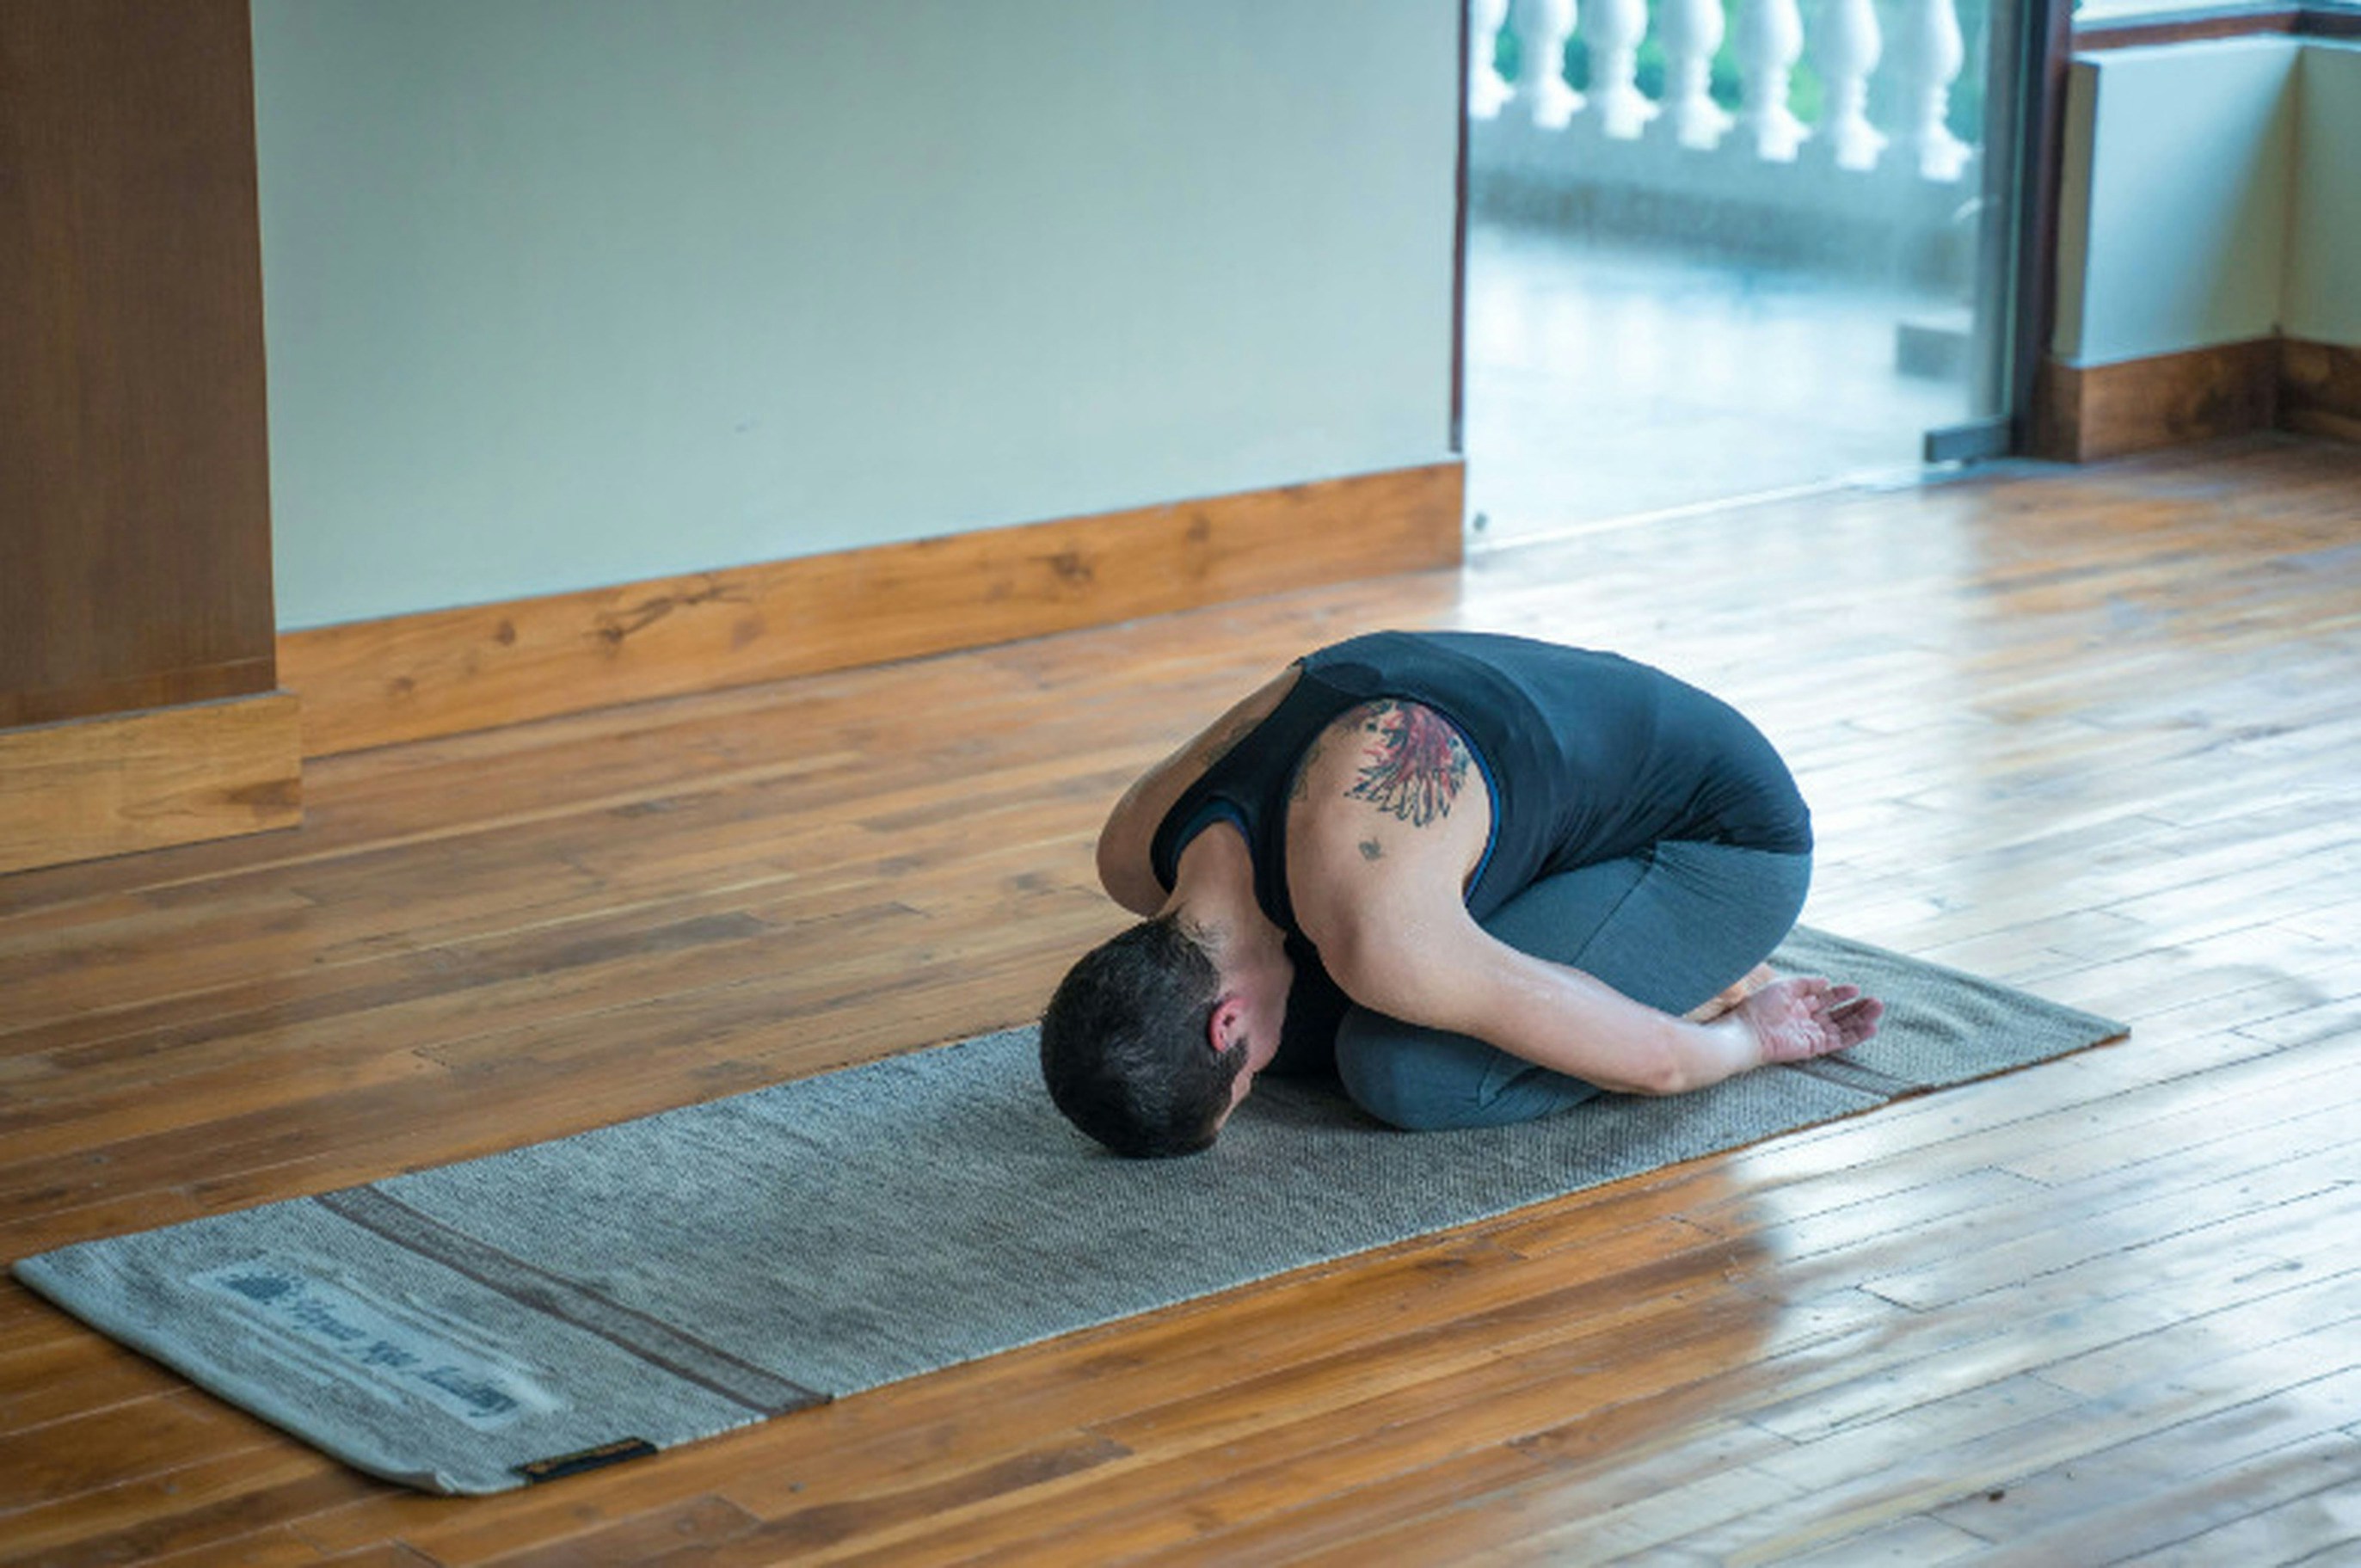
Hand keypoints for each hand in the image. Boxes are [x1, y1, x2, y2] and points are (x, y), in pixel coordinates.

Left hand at [1732, 976, 1883, 1065]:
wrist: (1747, 1031)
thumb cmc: (1759, 1007)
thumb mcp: (1784, 987)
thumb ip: (1806, 984)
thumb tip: (1826, 981)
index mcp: (1798, 1005)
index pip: (1826, 999)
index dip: (1841, 994)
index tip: (1855, 988)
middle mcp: (1807, 1020)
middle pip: (1838, 1014)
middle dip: (1857, 1007)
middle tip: (1876, 1002)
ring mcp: (1811, 1033)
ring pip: (1842, 1027)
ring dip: (1861, 1019)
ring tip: (1878, 1010)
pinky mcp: (1813, 1046)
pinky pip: (1839, 1040)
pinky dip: (1855, 1035)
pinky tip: (1870, 1028)